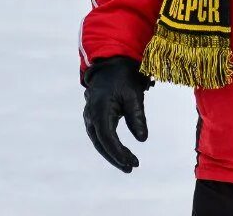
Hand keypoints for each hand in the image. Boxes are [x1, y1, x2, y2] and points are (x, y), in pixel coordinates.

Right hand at [82, 57, 151, 172]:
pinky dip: (109, 146)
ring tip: (129, 164)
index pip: (107, 137)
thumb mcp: (134, 94)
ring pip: (99, 141)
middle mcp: (91, 115)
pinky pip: (100, 136)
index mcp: (99, 109)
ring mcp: (90, 116)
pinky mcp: (94, 117)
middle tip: (132, 167)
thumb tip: (142, 139)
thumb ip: (137, 116)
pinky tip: (121, 153)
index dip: (118, 152)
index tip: (132, 162)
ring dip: (112, 154)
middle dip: (115, 157)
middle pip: (101, 143)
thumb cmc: (123, 78)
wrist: (110, 64)